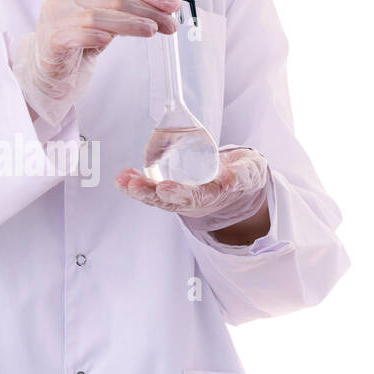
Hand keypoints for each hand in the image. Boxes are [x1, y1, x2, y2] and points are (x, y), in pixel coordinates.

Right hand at [13, 0, 180, 126]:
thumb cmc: (78, 42)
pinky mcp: (51, 38)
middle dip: (147, 11)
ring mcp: (55, 15)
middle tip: (169, 23)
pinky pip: (77, 34)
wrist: (48, 69)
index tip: (172, 4)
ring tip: (152, 31)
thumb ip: (125, 10)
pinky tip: (109, 41)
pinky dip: (95, 36)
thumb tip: (165, 6)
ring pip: (99, 16)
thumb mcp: (104, 20)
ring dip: (130, 24)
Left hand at [115, 147, 271, 238]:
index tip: (164, 187)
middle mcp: (196, 201)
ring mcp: (183, 199)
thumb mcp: (251, 172)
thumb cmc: (244, 172)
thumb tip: (229, 179)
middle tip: (133, 185)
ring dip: (138, 190)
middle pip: (171, 201)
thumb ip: (242, 175)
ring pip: (158, 198)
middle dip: (150, 193)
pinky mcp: (173, 193)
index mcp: (215, 196)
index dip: (180, 193)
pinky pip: (153, 191)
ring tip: (123, 180)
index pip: (197, 197)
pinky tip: (122, 177)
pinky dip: (136, 184)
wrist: (239, 180)